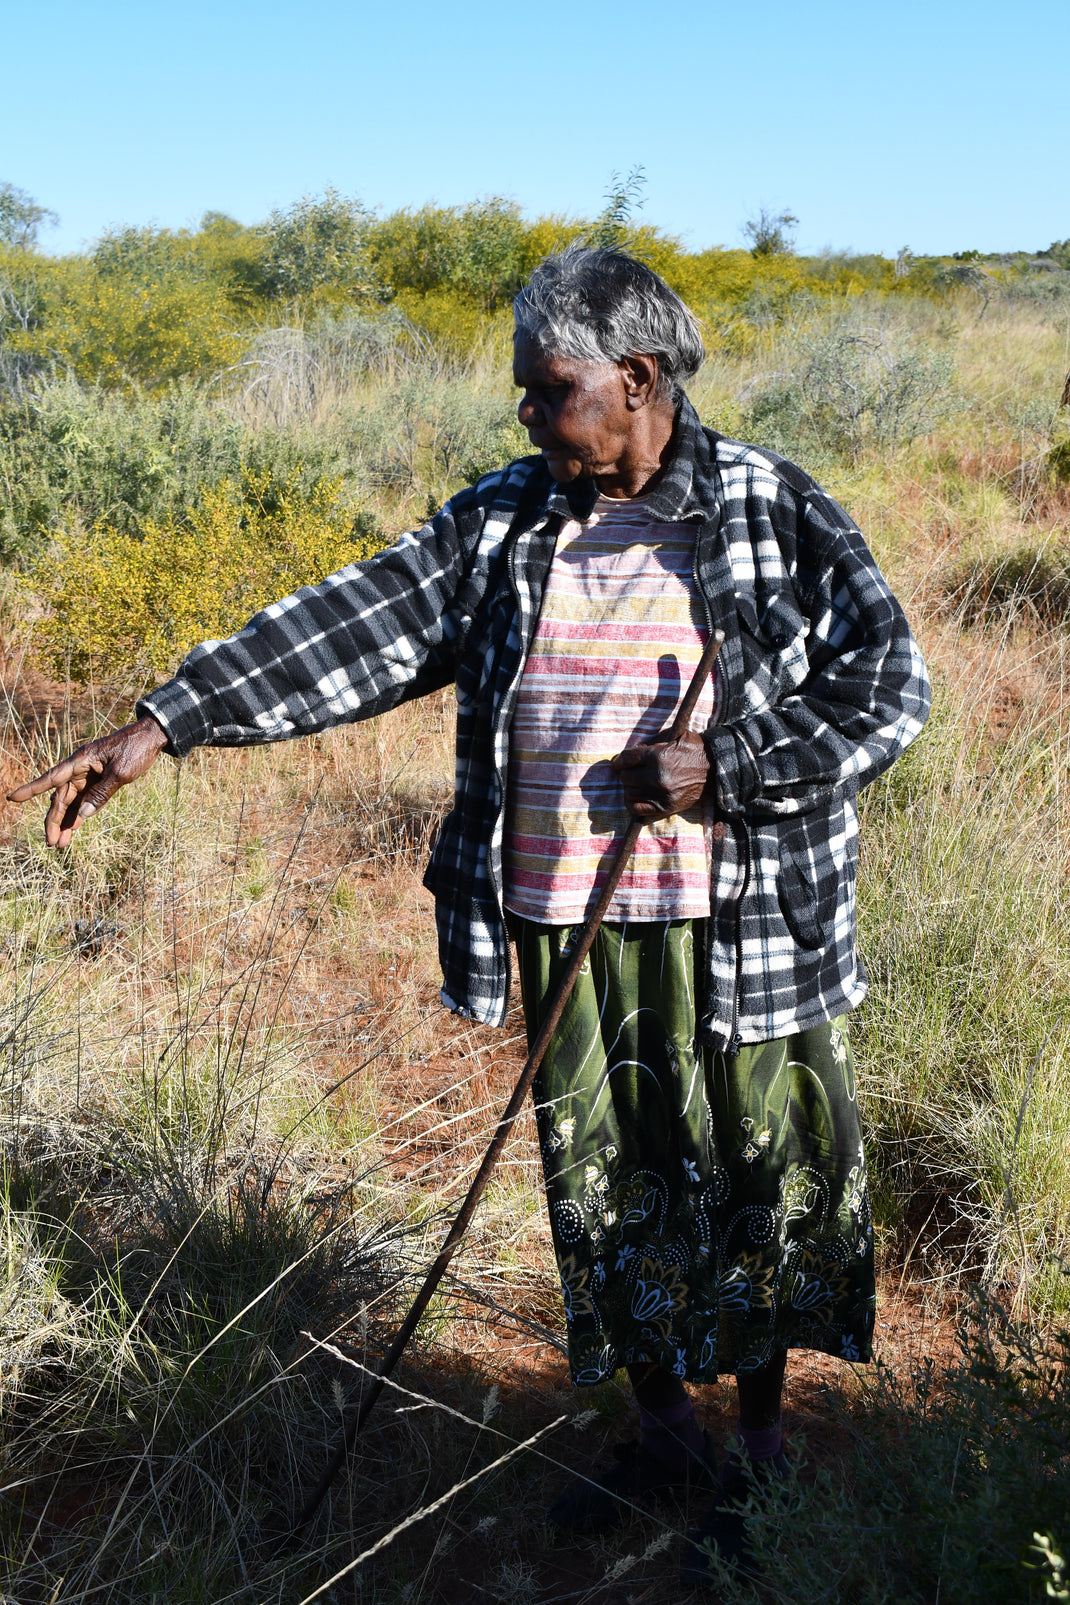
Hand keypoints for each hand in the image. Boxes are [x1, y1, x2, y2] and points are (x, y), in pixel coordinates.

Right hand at [6, 715, 169, 847]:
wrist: (152, 737)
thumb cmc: (135, 749)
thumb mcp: (121, 773)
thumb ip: (101, 794)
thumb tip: (83, 815)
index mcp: (81, 761)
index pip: (51, 779)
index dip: (31, 789)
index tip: (12, 798)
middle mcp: (80, 768)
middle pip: (61, 797)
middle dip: (54, 820)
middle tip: (52, 843)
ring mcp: (89, 774)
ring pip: (72, 801)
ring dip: (66, 821)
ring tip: (61, 843)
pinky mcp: (99, 779)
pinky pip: (85, 799)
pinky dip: (79, 813)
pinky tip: (73, 828)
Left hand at [610, 731, 711, 820]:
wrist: (716, 769)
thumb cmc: (694, 749)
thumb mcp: (674, 736)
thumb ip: (650, 742)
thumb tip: (629, 753)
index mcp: (658, 756)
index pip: (626, 759)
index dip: (619, 760)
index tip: (618, 762)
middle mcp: (657, 777)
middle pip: (625, 777)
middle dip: (626, 772)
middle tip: (631, 771)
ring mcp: (661, 794)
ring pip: (629, 792)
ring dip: (630, 787)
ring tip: (636, 782)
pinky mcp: (665, 808)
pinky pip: (636, 809)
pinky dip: (632, 802)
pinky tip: (635, 795)